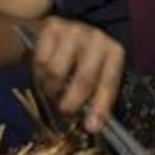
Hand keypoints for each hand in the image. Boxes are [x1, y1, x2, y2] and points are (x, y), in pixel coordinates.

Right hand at [29, 17, 124, 132]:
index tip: (92, 127)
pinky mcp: (53, 26)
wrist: (57, 31)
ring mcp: (75, 30)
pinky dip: (39, 72)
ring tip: (53, 87)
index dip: (100, 107)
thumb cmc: (79, 60)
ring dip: (52, 86)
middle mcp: (98, 38)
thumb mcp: (94, 75)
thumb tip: (93, 125)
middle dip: (73, 101)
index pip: (109, 83)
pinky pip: (41, 60)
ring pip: (57, 71)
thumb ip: (94, 97)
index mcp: (114, 52)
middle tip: (65, 110)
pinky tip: (44, 71)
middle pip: (84, 79)